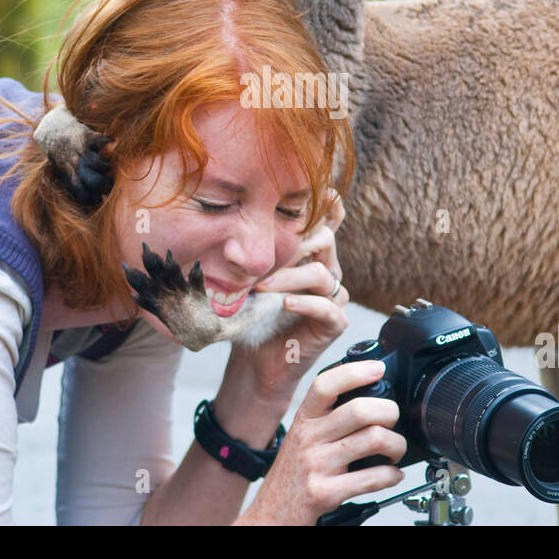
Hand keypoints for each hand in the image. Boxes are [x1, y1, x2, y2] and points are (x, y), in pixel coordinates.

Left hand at [223, 189, 348, 402]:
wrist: (255, 364)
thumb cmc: (250, 319)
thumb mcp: (247, 278)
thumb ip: (249, 252)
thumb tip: (223, 221)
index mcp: (309, 254)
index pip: (326, 219)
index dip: (323, 204)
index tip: (302, 194)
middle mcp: (326, 271)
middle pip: (325, 238)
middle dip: (294, 242)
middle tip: (265, 253)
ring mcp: (334, 297)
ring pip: (321, 271)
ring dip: (289, 276)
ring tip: (262, 287)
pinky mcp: (335, 323)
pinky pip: (328, 306)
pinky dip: (304, 302)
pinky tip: (283, 303)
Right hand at [235, 360, 407, 524]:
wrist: (272, 514)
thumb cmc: (293, 476)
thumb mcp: (301, 439)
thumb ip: (326, 420)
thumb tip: (368, 401)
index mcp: (304, 420)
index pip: (325, 385)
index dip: (354, 372)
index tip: (377, 369)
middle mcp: (308, 438)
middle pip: (358, 410)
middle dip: (388, 411)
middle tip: (394, 419)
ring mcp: (316, 466)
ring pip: (372, 440)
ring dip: (396, 445)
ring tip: (396, 450)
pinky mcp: (324, 492)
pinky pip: (370, 478)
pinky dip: (391, 475)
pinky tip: (391, 475)